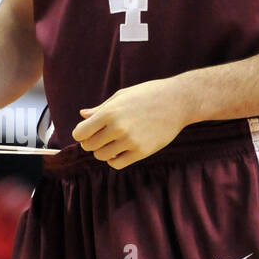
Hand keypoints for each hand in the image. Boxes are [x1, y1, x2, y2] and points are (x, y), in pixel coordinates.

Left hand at [71, 78, 186, 168]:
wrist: (178, 101)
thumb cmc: (147, 95)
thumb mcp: (121, 96)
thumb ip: (100, 108)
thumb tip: (82, 115)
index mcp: (109, 112)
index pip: (80, 133)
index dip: (81, 133)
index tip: (87, 131)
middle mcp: (118, 128)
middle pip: (89, 146)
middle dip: (91, 142)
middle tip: (100, 136)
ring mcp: (130, 141)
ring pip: (101, 156)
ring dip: (103, 151)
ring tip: (111, 142)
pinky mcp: (142, 152)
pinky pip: (117, 164)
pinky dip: (114, 160)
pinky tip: (120, 150)